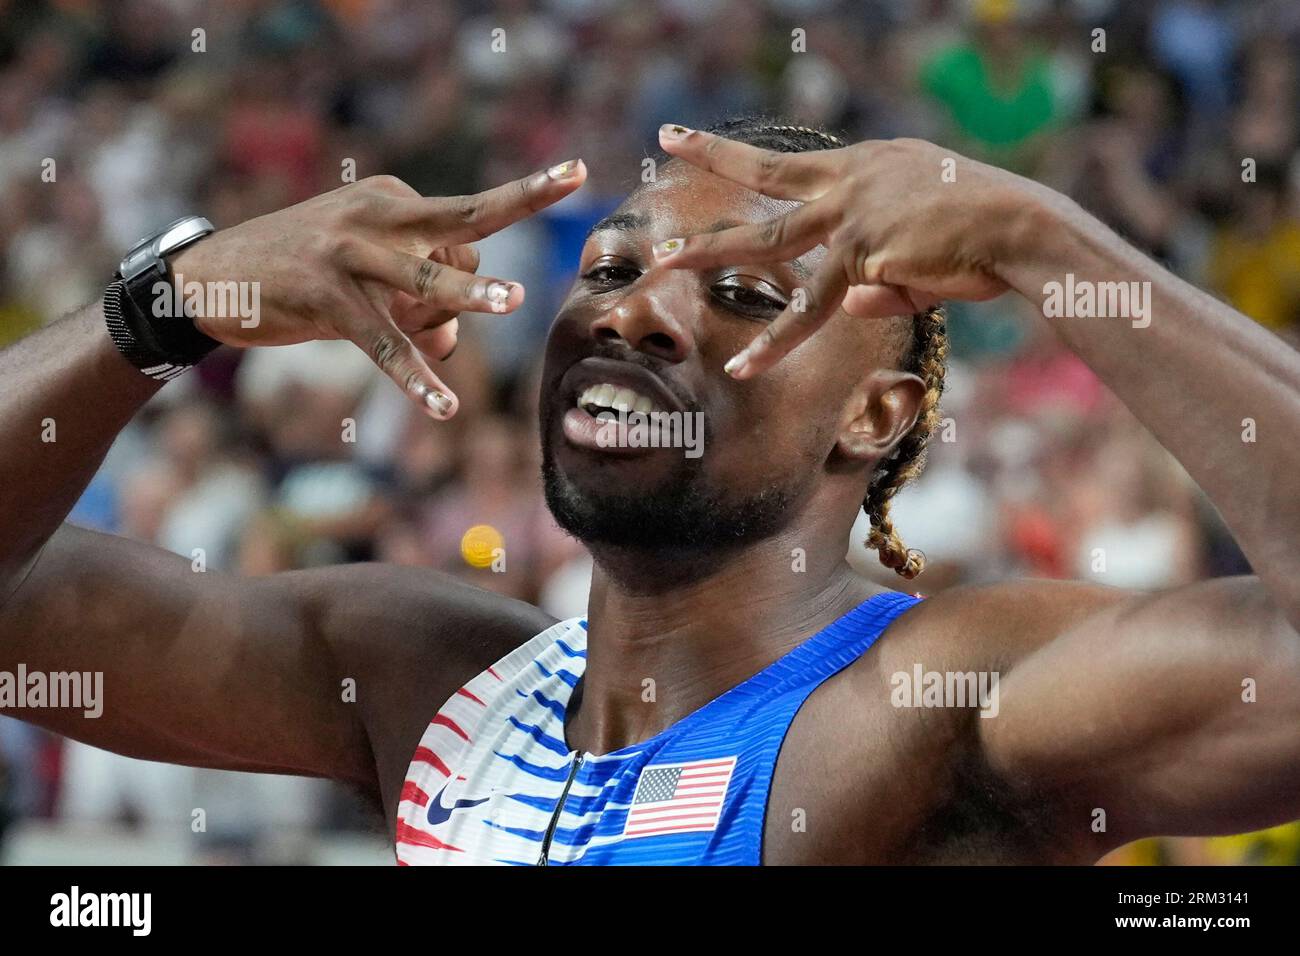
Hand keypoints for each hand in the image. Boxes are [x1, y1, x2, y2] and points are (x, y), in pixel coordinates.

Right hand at [171, 161, 586, 416]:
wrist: (209, 277)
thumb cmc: (299, 274)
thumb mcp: (362, 272)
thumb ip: (414, 297)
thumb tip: (451, 342)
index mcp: (390, 196)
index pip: (460, 230)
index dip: (470, 279)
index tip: (481, 265)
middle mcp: (375, 215)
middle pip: (463, 214)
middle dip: (522, 197)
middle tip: (574, 177)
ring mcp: (349, 254)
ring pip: (424, 279)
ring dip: (468, 294)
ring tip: (512, 301)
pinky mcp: (325, 298)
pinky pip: (381, 344)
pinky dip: (411, 375)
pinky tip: (442, 406)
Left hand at [650, 127, 1032, 377]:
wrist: (1022, 229)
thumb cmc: (989, 237)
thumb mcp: (928, 250)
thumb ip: (883, 277)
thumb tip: (854, 302)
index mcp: (875, 164)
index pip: (807, 165)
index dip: (769, 162)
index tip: (733, 146)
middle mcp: (856, 178)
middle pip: (771, 170)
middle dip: (715, 155)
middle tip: (668, 140)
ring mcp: (853, 213)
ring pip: (768, 240)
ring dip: (706, 249)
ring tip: (658, 259)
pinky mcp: (859, 253)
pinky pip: (809, 309)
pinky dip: (775, 342)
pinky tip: (744, 366)